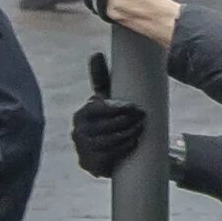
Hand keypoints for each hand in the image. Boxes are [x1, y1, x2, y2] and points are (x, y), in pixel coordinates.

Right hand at [72, 53, 147, 178]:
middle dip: (128, 121)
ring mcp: (83, 150)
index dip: (119, 107)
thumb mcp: (105, 100)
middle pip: (106, 125)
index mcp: (81, 114)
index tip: (136, 106)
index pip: (99, 108)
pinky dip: (123, 149)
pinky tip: (133, 143)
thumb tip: (96, 54)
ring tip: (141, 128)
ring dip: (128, 134)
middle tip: (143, 117)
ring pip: (109, 141)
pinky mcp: (91, 166)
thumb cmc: (108, 120)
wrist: (109, 151)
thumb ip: (100, 78)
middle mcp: (78, 133)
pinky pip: (109, 157)